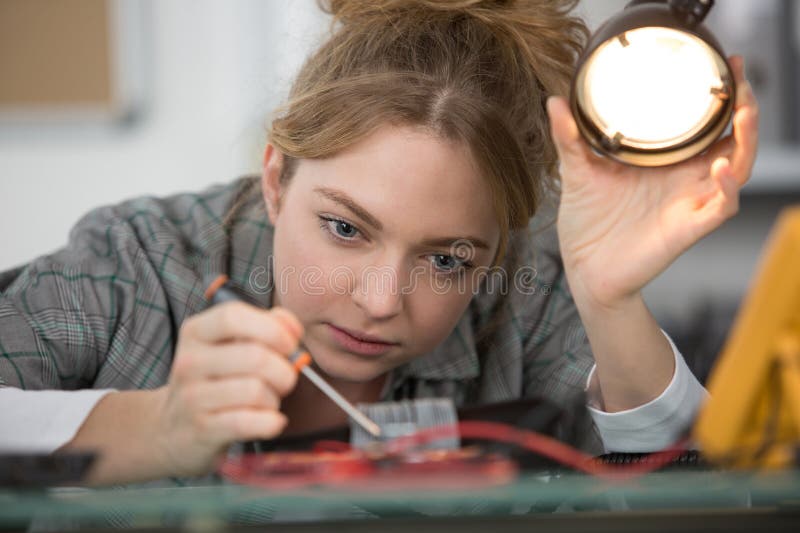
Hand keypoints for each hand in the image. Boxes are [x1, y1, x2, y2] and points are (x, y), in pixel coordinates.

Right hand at [152, 302, 302, 476]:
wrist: (173, 427)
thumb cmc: (215, 379)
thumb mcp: (231, 345)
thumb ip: (267, 326)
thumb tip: (292, 328)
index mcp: (196, 331)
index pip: (233, 317)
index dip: (272, 329)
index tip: (289, 345)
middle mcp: (190, 361)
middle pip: (256, 357)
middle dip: (284, 371)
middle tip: (284, 380)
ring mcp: (192, 397)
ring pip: (256, 391)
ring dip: (275, 399)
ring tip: (269, 402)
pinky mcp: (201, 429)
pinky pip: (248, 422)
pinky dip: (271, 423)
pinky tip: (272, 421)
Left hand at [548, 55, 758, 308]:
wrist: (584, 269)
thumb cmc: (587, 224)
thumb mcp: (577, 172)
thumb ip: (569, 138)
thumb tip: (556, 101)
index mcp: (665, 162)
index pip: (705, 124)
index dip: (721, 96)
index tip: (727, 64)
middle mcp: (684, 179)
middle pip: (732, 139)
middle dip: (743, 108)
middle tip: (740, 80)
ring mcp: (690, 202)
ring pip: (738, 167)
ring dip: (746, 139)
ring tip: (743, 113)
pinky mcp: (689, 227)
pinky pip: (722, 205)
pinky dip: (727, 186)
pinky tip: (722, 166)